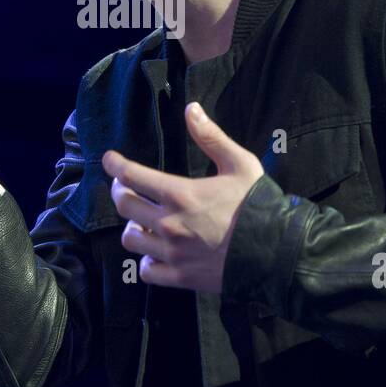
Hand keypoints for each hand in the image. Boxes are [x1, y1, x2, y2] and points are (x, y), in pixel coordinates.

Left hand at [103, 102, 264, 293]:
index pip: (132, 176)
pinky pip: (146, 270)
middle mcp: (169, 224)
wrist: (276, 252)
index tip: (109, 160)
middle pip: (124, 205)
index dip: (115, 165)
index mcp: (181, 194)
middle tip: (128, 187)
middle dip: (121, 192)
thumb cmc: (258, 205)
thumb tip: (191, 109)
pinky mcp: (179, 277)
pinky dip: (147, 261)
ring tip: (143, 221)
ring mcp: (172, 253)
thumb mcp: (239, 163)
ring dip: (133, 226)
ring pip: (130, 239)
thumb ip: (211, 137)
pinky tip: (156, 252)